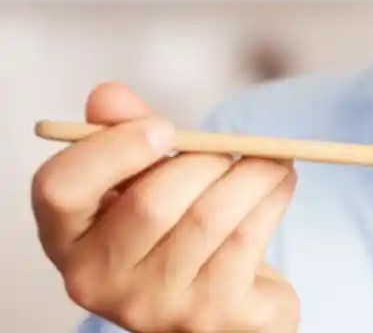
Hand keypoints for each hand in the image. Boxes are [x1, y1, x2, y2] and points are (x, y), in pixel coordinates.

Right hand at [31, 83, 299, 332]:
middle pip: (151, 202)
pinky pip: (247, 238)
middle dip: (207, 159)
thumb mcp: (145, 179)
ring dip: (255, 173)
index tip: (163, 127)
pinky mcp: (211, 316)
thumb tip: (108, 95)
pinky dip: (273, 198)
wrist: (228, 298)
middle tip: (233, 147)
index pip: (59, 189)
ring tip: (272, 161)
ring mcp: (155, 306)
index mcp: (70, 238)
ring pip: (210, 216)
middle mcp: (99, 281)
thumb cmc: (178, 227)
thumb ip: (125, 134)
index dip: (112, 148)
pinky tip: (279, 187)